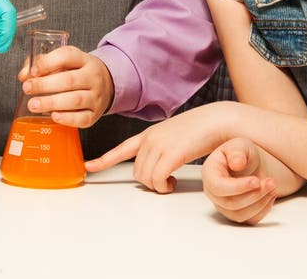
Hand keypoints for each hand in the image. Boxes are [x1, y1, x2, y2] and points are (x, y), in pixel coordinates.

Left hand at [18, 47, 113, 127]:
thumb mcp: (64, 61)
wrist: (105, 84)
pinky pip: (82, 118)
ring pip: (75, 100)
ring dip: (51, 103)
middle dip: (44, 85)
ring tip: (33, 104)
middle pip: (69, 80)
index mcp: (84, 59)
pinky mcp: (95, 114)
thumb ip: (41, 63)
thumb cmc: (77, 72)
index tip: (32, 71)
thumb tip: (24, 75)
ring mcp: (96, 96)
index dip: (48, 63)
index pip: (67, 56)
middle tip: (27, 88)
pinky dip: (67, 118)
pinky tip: (53, 116)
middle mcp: (93, 77)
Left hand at [85, 103, 228, 192]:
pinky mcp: (170, 154)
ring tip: (172, 181)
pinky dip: (165, 187)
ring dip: (158, 186)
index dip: (104, 160)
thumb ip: (161, 148)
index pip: (121, 148)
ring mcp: (159, 145)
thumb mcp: (174, 137)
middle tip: (167, 181)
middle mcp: (150, 139)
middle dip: (150, 182)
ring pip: (146, 179)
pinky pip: (158, 180)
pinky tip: (174, 182)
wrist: (217, 121)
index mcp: (149, 134)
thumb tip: (158, 166)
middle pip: (137, 173)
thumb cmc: (201, 131)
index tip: (89, 167)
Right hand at [202, 138, 276, 224]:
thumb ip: (237, 152)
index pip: (218, 187)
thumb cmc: (241, 154)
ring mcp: (224, 206)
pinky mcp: (236, 214)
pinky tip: (270, 195)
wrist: (249, 164)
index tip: (256, 181)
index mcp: (209, 173)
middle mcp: (213, 192)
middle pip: (230, 204)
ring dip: (260, 203)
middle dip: (254, 195)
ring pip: (240, 214)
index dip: (237, 187)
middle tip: (270, 182)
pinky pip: (249, 220)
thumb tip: (236, 164)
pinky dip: (263, 210)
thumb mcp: (239, 145)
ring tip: (272, 186)